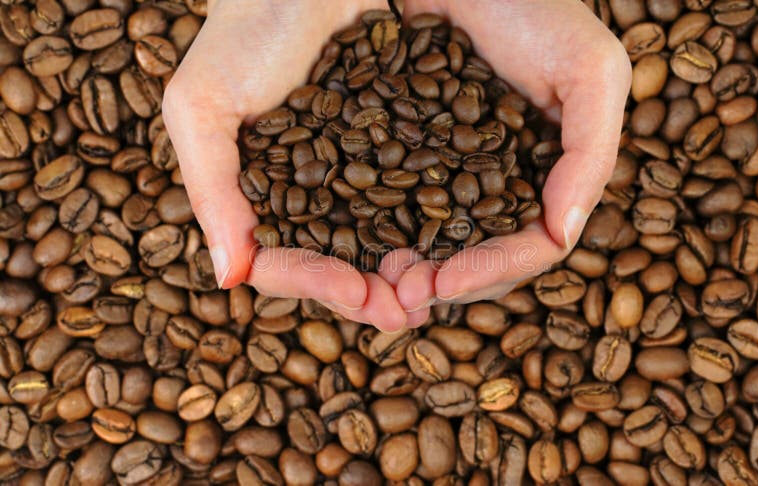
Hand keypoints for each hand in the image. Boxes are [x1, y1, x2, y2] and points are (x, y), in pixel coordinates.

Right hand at [163, 0, 414, 331]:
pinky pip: (408, 202)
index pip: (280, 263)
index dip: (316, 286)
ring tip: (433, 290)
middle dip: (370, 295)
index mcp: (256, 195)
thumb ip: (210, 187)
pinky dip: (428, 229)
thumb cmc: (245, 29)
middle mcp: (304, 194)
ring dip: (403, 273)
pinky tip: (453, 245)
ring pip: (375, 244)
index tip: (360, 297)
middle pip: (335, 265)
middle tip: (408, 313)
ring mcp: (349, 176)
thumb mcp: (202, 104)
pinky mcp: (390, 150)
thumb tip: (229, 276)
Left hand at [393, 0, 630, 315]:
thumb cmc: (536, 9)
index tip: (443, 284)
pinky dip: (377, 231)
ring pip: (434, 240)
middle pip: (478, 255)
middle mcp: (500, 182)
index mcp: (546, 176)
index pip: (529, 247)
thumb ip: (592, 153)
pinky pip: (393, 203)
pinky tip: (353, 246)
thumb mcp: (591, 71)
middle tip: (398, 298)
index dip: (491, 271)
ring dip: (406, 271)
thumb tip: (563, 234)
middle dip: (442, 284)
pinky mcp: (409, 152)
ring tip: (371, 283)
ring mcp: (453, 170)